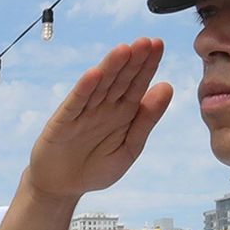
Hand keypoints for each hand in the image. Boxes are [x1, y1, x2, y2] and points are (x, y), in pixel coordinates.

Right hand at [25, 38, 171, 200]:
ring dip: (111, 68)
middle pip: (120, 79)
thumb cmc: (96, 168)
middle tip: (147, 42)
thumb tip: (167, 87)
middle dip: (133, 60)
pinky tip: (94, 74)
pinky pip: (76, 103)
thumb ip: (147, 119)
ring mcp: (83, 112)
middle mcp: (104, 107)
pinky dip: (84, 89)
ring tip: (124, 50)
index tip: (159, 45)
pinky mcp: (64, 121)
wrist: (62, 187)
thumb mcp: (130, 147)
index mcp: (123, 112)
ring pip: (100, 86)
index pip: (138, 83)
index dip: (148, 65)